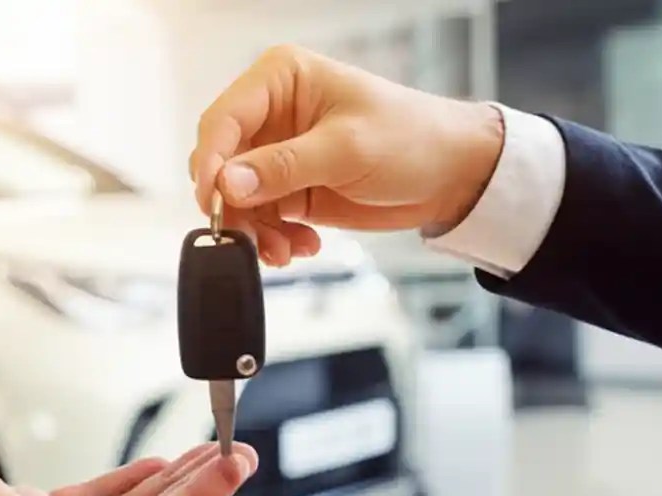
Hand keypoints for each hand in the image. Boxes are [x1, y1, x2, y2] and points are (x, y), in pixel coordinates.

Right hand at [190, 44, 504, 266]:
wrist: (450, 174)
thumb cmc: (412, 138)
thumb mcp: (347, 149)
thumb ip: (284, 166)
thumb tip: (228, 182)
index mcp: (281, 79)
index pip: (223, 119)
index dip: (210, 161)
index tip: (212, 200)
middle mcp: (272, 113)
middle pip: (220, 163)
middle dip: (233, 205)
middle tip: (252, 236)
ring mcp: (278, 153)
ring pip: (236, 199)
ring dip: (254, 230)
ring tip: (284, 250)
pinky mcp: (288, 187)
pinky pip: (259, 219)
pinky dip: (273, 239)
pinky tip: (301, 245)